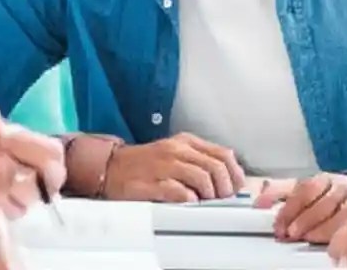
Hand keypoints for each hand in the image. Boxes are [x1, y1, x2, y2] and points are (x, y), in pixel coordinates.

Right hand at [102, 132, 245, 201]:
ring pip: (201, 178)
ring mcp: (163, 166)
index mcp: (185, 142)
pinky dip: (190, 200)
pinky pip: (180, 192)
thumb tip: (230, 177)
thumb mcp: (176, 153)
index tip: (234, 187)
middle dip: (224, 189)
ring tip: (204, 202)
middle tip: (220, 199)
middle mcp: (176, 150)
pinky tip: (188, 203)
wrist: (111, 167)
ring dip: (209, 196)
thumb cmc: (146, 164)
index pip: (223, 154)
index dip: (234, 174)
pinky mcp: (151, 183)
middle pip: (215, 168)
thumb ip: (201, 160)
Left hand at [255, 173, 346, 243]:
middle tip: (288, 233)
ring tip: (304, 236)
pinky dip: (338, 233)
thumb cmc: (331, 197)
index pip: (303, 189)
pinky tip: (328, 242)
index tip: (276, 222)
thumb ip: (281, 191)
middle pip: (319, 201)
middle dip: (301, 219)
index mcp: (323, 179)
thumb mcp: (305, 190)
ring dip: (318, 227)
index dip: (288, 207)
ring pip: (337, 212)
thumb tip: (259, 196)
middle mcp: (341, 186)